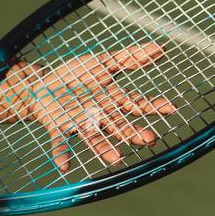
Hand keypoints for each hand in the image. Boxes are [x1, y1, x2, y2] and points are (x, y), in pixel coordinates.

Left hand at [0, 44, 175, 171]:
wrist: (43, 83)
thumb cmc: (76, 74)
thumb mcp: (103, 62)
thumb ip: (130, 57)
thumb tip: (161, 49)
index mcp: (112, 100)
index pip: (136, 104)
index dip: (153, 106)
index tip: (171, 108)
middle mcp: (99, 115)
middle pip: (118, 125)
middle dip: (132, 132)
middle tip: (148, 139)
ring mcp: (79, 123)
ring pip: (94, 137)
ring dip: (104, 148)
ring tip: (116, 158)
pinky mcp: (58, 126)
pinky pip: (61, 142)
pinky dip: (62, 153)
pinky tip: (64, 166)